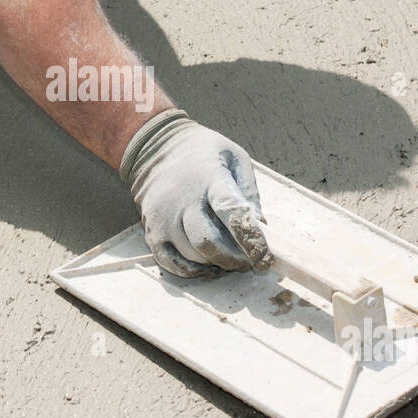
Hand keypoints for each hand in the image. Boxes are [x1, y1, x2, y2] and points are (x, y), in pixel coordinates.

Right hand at [121, 110, 272, 277]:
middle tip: (248, 262)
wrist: (154, 146)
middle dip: (233, 260)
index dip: (250, 239)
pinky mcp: (152, 230)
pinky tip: (207, 267)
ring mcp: (165, 217)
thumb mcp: (234, 156)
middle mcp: (184, 200)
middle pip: (208, 242)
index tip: (265, 258)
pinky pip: (171, 262)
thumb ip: (249, 191)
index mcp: (209, 179)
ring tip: (229, 260)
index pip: (231, 213)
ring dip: (216, 264)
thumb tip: (261, 226)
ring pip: (192, 255)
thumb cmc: (203, 152)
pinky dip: (192, 271)